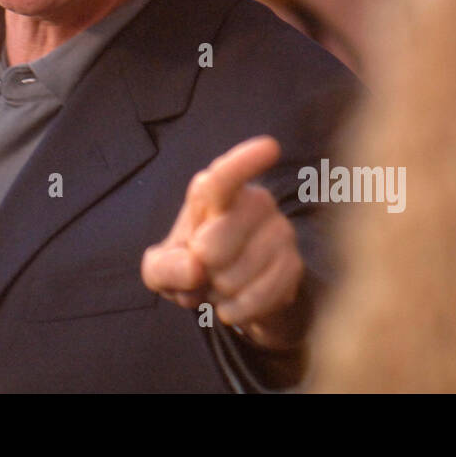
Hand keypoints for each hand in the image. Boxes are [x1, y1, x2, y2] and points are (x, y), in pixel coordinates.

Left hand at [141, 136, 305, 350]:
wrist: (231, 294)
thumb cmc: (192, 266)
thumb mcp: (160, 270)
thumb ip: (164, 267)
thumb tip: (195, 267)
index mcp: (214, 192)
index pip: (225, 178)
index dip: (244, 162)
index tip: (270, 147)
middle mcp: (254, 201)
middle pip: (214, 244)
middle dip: (199, 270)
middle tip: (205, 268)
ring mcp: (280, 231)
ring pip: (235, 276)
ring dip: (220, 292)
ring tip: (223, 283)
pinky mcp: (295, 264)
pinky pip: (259, 297)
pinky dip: (239, 309)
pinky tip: (236, 301)